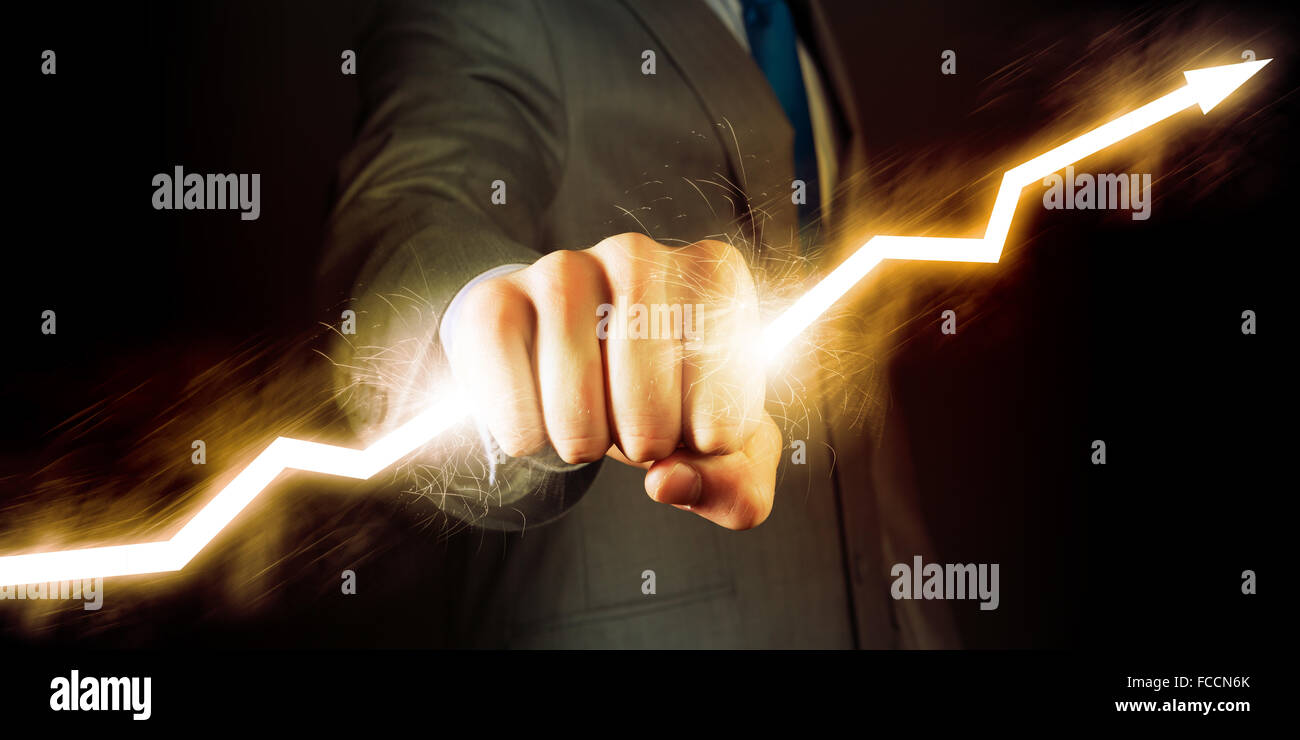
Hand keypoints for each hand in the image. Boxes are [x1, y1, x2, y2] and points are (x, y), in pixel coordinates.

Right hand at [448, 233, 779, 528]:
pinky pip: (507, 373)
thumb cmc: (663, 403)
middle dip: (648, 434)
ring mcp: (563, 268)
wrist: (579, 376)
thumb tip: (666, 483)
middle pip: (648, 371)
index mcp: (712, 276)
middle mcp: (638, 255)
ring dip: (583, 435)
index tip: (698, 436)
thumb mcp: (715, 448)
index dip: (711, 430)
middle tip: (641, 443)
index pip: (726, 373)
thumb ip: (735, 487)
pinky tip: (537, 427)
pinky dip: (522, 422)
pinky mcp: (498, 297)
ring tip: (589, 436)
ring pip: (572, 372)